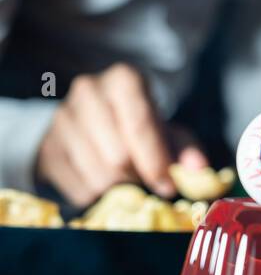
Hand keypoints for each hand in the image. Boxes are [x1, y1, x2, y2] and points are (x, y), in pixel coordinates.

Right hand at [35, 63, 205, 206]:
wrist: (93, 121)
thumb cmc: (139, 125)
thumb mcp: (167, 130)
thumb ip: (185, 148)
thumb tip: (199, 169)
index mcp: (124, 79)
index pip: (139, 125)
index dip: (155, 160)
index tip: (168, 185)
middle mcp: (88, 91)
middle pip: (117, 155)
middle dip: (138, 177)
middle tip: (148, 182)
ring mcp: (62, 118)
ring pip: (97, 173)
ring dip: (119, 188)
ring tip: (128, 180)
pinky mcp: (47, 147)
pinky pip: (77, 187)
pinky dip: (97, 195)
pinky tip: (105, 184)